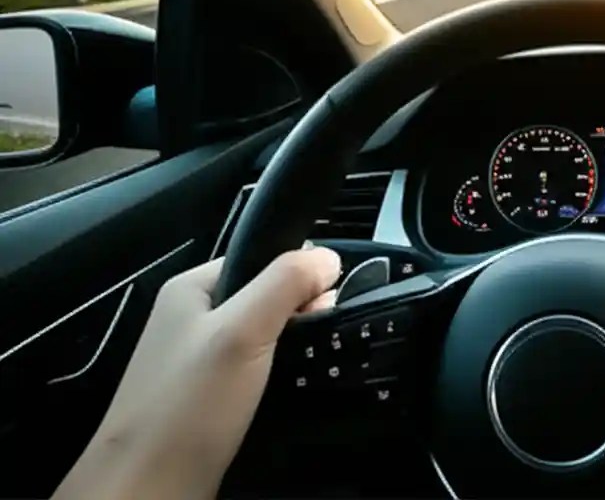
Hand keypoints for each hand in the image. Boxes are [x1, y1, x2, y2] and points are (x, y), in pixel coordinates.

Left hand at [55, 248, 341, 499]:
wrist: (148, 488)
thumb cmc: (187, 407)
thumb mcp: (242, 332)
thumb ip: (284, 284)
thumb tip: (328, 256)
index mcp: (192, 289)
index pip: (261, 258)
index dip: (300, 274)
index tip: (326, 302)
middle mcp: (192, 320)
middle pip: (266, 298)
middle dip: (300, 315)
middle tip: (317, 340)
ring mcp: (200, 362)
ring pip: (265, 339)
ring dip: (292, 350)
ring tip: (306, 368)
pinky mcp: (211, 399)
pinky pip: (258, 373)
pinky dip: (279, 379)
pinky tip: (288, 392)